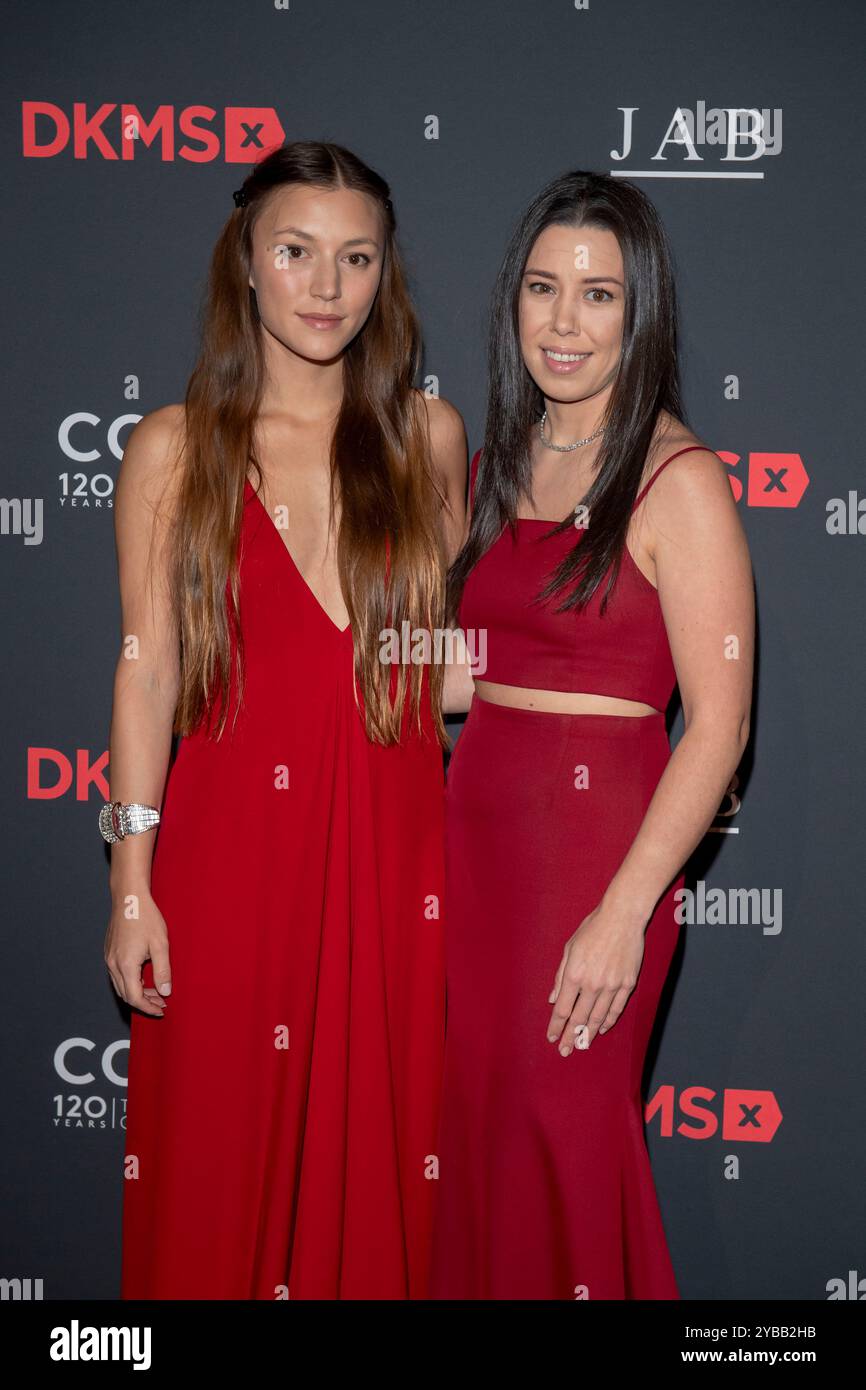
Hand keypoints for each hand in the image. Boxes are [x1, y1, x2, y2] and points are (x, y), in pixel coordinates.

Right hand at [104, 889, 170, 1017]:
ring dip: (137, 992)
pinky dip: (130, 981)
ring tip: (155, 991)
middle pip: (126, 995)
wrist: (129, 897)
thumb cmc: (146, 917)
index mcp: (125, 965)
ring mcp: (109, 958)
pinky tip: (144, 977)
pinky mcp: (109, 952)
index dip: (148, 1007)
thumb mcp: (160, 945)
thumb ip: (163, 971)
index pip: (134, 998)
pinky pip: (117, 975)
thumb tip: (165, 992)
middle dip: (144, 1002)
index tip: (161, 1010)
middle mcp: (113, 964)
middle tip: (161, 1002)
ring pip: (120, 985)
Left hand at [546, 900, 646, 1054]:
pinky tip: (602, 1029)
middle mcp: (592, 984)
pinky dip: (608, 1021)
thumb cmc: (592, 929)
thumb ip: (561, 976)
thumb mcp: (569, 949)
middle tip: (565, 1051)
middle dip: (570, 1036)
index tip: (552, 1037)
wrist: (622, 918)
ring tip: (582, 1045)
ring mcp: (612, 985)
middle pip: (579, 1018)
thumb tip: (554, 999)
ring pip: (598, 1017)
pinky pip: (616, 1009)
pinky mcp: (627, 984)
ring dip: (589, 1034)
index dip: (556, 1025)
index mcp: (574, 974)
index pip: (562, 1009)